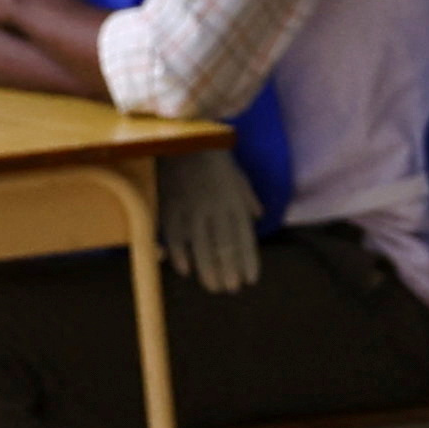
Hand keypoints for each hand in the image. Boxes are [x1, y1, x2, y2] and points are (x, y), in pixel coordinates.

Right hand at [156, 148, 263, 294]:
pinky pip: (174, 234)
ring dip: (208, 267)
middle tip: (231, 289)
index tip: (251, 279)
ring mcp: (191, 208)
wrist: (185, 138)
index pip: (243, 236)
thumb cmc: (215, 157)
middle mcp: (215, 208)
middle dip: (228, 268)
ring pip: (200, 244)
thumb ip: (248, 197)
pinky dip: (179, 253)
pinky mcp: (170, 206)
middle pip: (223, 244)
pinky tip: (185, 270)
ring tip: (214, 287)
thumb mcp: (238, 175)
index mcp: (234, 201)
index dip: (248, 259)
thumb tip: (259, 215)